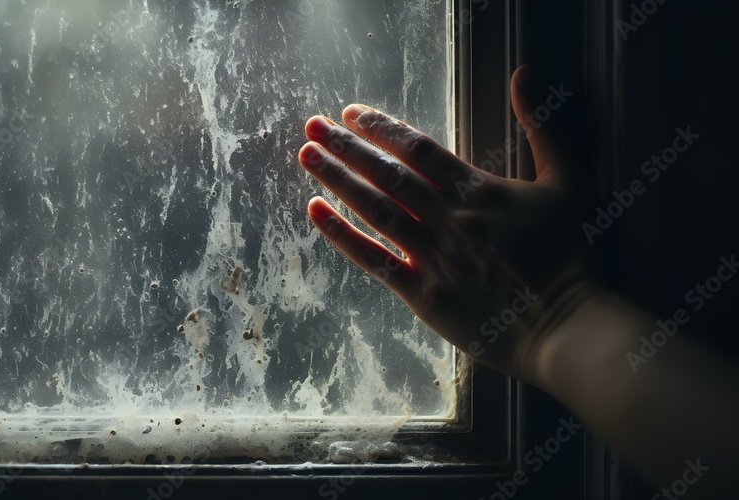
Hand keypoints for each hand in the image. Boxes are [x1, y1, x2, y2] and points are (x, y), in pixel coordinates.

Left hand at [298, 65, 596, 381]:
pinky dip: (343, 236)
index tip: (352, 114)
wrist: (571, 327)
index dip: (382, 128)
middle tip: (313, 125)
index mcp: (479, 191)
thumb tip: (525, 72)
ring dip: (337, 180)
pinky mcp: (424, 296)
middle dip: (346, 147)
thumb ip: (543, 127)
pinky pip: (375, 261)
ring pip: (376, 210)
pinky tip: (315, 212)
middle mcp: (449, 219)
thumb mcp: (570, 181)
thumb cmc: (574, 256)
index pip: (419, 149)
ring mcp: (433, 258)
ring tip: (307, 155)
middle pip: (387, 175)